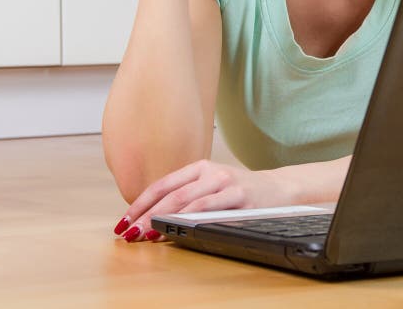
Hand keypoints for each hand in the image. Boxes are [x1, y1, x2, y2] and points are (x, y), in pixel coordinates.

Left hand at [112, 159, 296, 242]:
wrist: (278, 189)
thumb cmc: (239, 191)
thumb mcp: (212, 186)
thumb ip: (188, 194)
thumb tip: (151, 218)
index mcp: (200, 167)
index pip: (163, 184)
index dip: (141, 202)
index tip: (124, 219)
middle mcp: (211, 172)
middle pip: (171, 194)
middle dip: (146, 215)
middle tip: (129, 232)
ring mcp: (226, 183)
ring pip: (188, 201)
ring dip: (164, 220)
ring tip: (147, 234)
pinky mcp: (240, 196)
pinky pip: (211, 208)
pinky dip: (191, 220)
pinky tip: (179, 229)